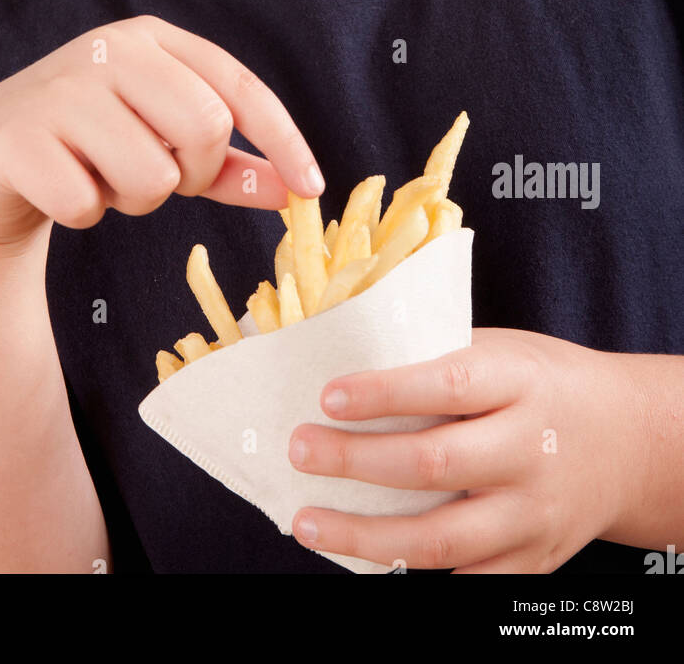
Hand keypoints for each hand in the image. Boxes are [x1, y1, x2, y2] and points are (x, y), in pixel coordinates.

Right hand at [0, 14, 323, 246]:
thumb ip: (229, 164)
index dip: (284, 140)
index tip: (312, 189)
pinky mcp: (20, 137)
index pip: (240, 87)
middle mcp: (110, 50)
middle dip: (192, 174)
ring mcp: (61, 89)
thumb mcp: (162, 142)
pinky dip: (82, 212)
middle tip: (156, 177)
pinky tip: (58, 188)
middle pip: (206, 128)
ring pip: (152, 175)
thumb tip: (296, 190)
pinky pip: (87, 203)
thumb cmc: (89, 144)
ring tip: (101, 179)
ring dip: (133, 200)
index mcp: (153, 40)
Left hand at [288, 328, 647, 571]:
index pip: (447, 387)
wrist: (629, 441)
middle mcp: (531, 451)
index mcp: (521, 383)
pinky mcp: (533, 561)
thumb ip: (438, 361)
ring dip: (364, 536)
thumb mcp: (504, 350)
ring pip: (441, 539)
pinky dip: (408, 571)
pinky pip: (464, 579)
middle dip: (356, 461)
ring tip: (308, 522)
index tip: (328, 397)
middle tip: (300, 450)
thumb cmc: (543, 383)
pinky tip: (362, 556)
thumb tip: (344, 366)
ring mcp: (533, 514)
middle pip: (435, 465)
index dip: (384, 393)